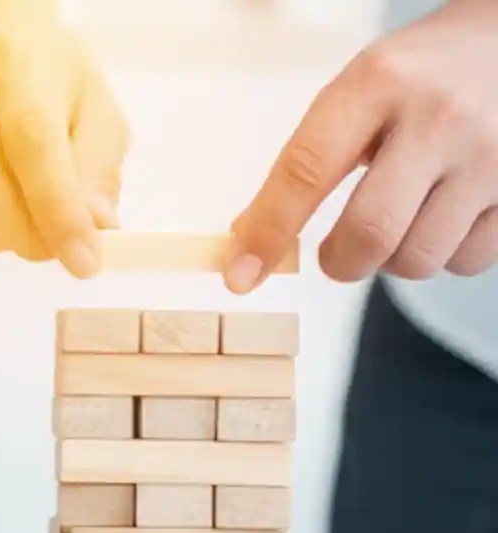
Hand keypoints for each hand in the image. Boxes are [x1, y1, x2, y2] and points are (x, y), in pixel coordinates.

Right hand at [0, 24, 128, 277]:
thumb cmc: (51, 82)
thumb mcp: (99, 109)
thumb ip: (99, 167)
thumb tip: (92, 225)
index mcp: (16, 64)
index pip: (29, 142)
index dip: (57, 210)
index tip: (83, 259)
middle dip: (24, 235)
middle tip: (56, 247)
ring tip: (27, 225)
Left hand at [228, 0, 497, 292]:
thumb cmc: (421, 75)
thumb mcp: (358, 91)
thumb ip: (307, 160)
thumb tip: (247, 237)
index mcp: (378, 83)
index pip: (307, 171)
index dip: (269, 231)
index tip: (240, 275)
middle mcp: (438, 116)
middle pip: (369, 233)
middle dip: (340, 262)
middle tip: (338, 254)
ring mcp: (489, 155)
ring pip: (418, 258)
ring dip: (394, 258)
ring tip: (403, 216)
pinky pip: (467, 261)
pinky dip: (445, 254)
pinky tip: (447, 214)